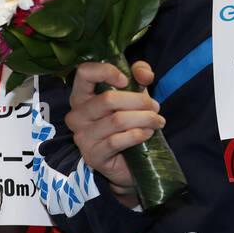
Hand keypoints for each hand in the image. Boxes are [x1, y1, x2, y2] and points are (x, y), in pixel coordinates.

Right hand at [66, 60, 164, 208]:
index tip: (127, 80)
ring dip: (144, 118)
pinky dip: (137, 135)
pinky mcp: (92, 156)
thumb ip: (140, 75)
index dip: (107, 71)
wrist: (128, 161)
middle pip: (108, 99)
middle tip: (155, 107)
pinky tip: (148, 133)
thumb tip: (144, 74)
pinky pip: (117, 141)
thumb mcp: (134, 92)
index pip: (84, 73)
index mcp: (81, 96)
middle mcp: (76, 115)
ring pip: (117, 120)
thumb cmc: (128, 120)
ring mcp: (82, 137)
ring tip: (157, 121)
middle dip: (139, 101)